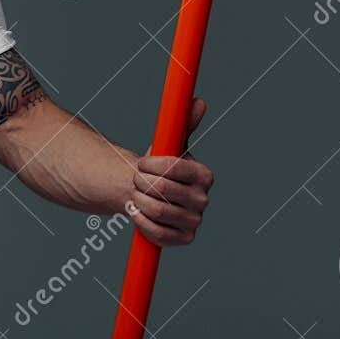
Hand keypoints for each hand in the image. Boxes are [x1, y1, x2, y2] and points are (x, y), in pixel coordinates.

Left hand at [125, 97, 213, 246]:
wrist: (151, 192)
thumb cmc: (160, 166)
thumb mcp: (170, 143)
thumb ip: (184, 122)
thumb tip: (198, 100)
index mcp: (204, 175)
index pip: (175, 168)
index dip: (152, 165)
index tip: (141, 163)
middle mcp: (204, 199)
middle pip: (163, 190)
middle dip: (141, 183)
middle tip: (135, 180)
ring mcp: (195, 221)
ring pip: (158, 211)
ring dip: (138, 201)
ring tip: (135, 195)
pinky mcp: (183, 239)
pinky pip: (157, 233)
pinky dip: (141, 221)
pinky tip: (137, 212)